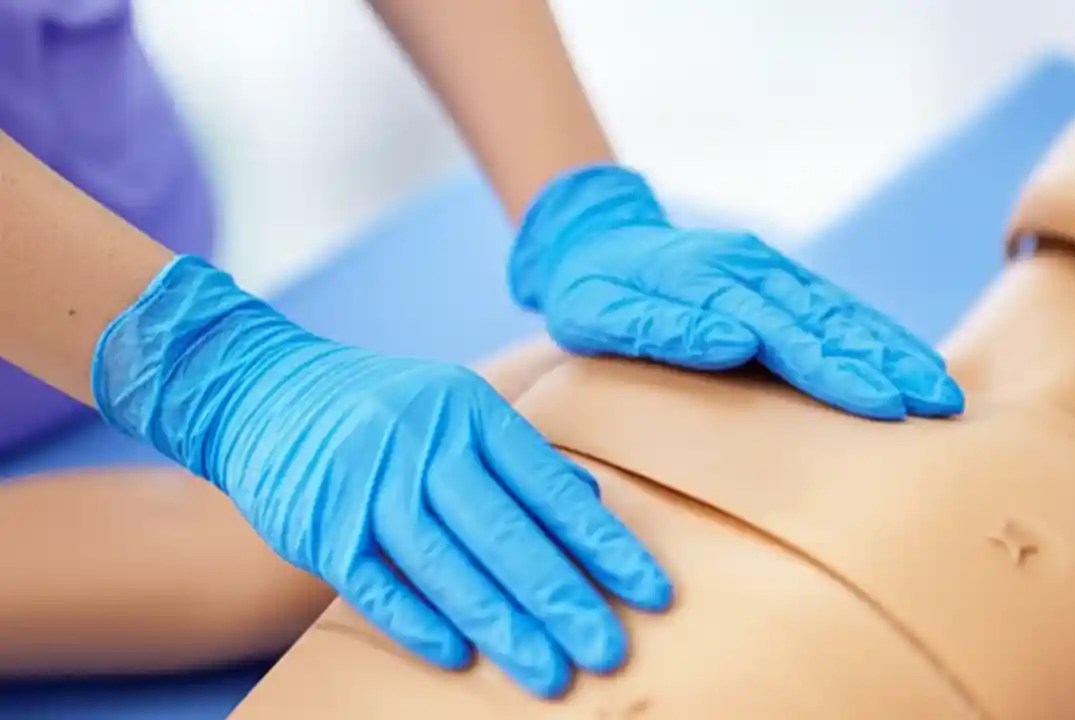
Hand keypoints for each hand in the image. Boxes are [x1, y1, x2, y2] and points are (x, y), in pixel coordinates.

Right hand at [92, 256, 670, 697]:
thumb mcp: (454, 405)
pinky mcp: (320, 526)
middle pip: (505, 534)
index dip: (604, 543)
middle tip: (610, 651)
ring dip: (502, 626)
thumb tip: (592, 497)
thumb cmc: (379, 406)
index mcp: (469, 413)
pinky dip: (418, 622)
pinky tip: (460, 658)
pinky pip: (375, 585)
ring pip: (447, 566)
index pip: (550, 488)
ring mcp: (369, 486)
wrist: (258, 388)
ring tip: (550, 673)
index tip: (651, 591)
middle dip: (563, 598)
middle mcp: (424, 446)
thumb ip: (519, 453)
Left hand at [510, 165, 963, 419]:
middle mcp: (750, 270)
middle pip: (827, 320)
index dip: (834, 370)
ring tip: (940, 390)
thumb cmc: (590, 294)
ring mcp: (768, 270)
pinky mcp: (777, 279)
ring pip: (841, 311)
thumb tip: (737, 341)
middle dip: (886, 363)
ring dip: (893, 349)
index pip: (783, 333)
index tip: (881, 403)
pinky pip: (834, 306)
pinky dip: (876, 332)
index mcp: (708, 282)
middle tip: (937, 404)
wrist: (596, 241)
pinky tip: (909, 359)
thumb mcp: (599, 314)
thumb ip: (664, 326)